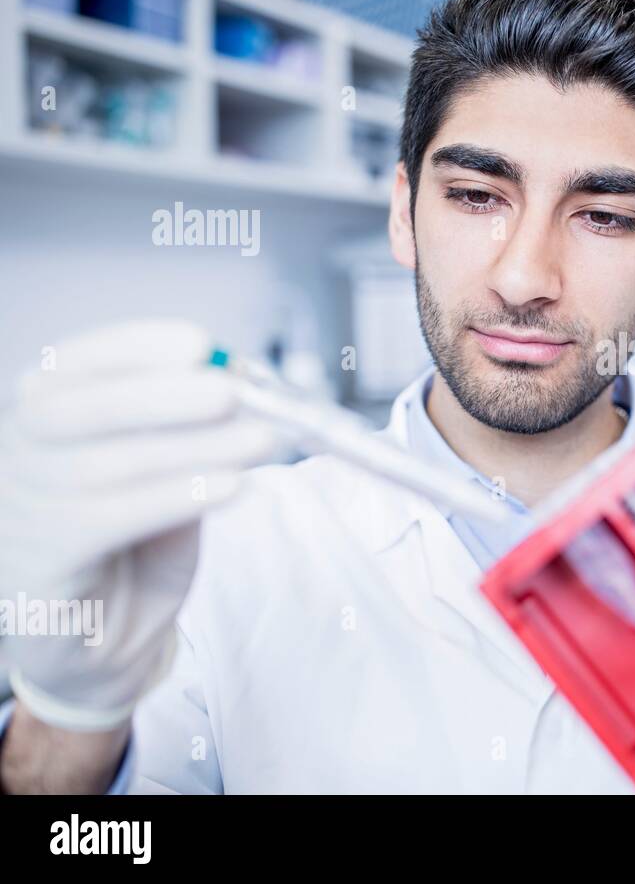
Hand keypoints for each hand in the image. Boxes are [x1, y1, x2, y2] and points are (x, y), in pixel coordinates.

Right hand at [0, 320, 276, 731]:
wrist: (109, 643)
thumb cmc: (137, 543)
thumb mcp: (165, 471)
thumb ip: (188, 430)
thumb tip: (246, 386)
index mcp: (41, 419)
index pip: (69, 366)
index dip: (131, 348)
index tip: (198, 343)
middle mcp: (14, 459)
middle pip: (72, 411)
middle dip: (161, 395)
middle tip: (233, 391)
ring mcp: (16, 515)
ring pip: (99, 468)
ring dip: (190, 449)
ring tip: (259, 441)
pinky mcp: (36, 571)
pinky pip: (103, 524)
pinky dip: (172, 498)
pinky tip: (228, 487)